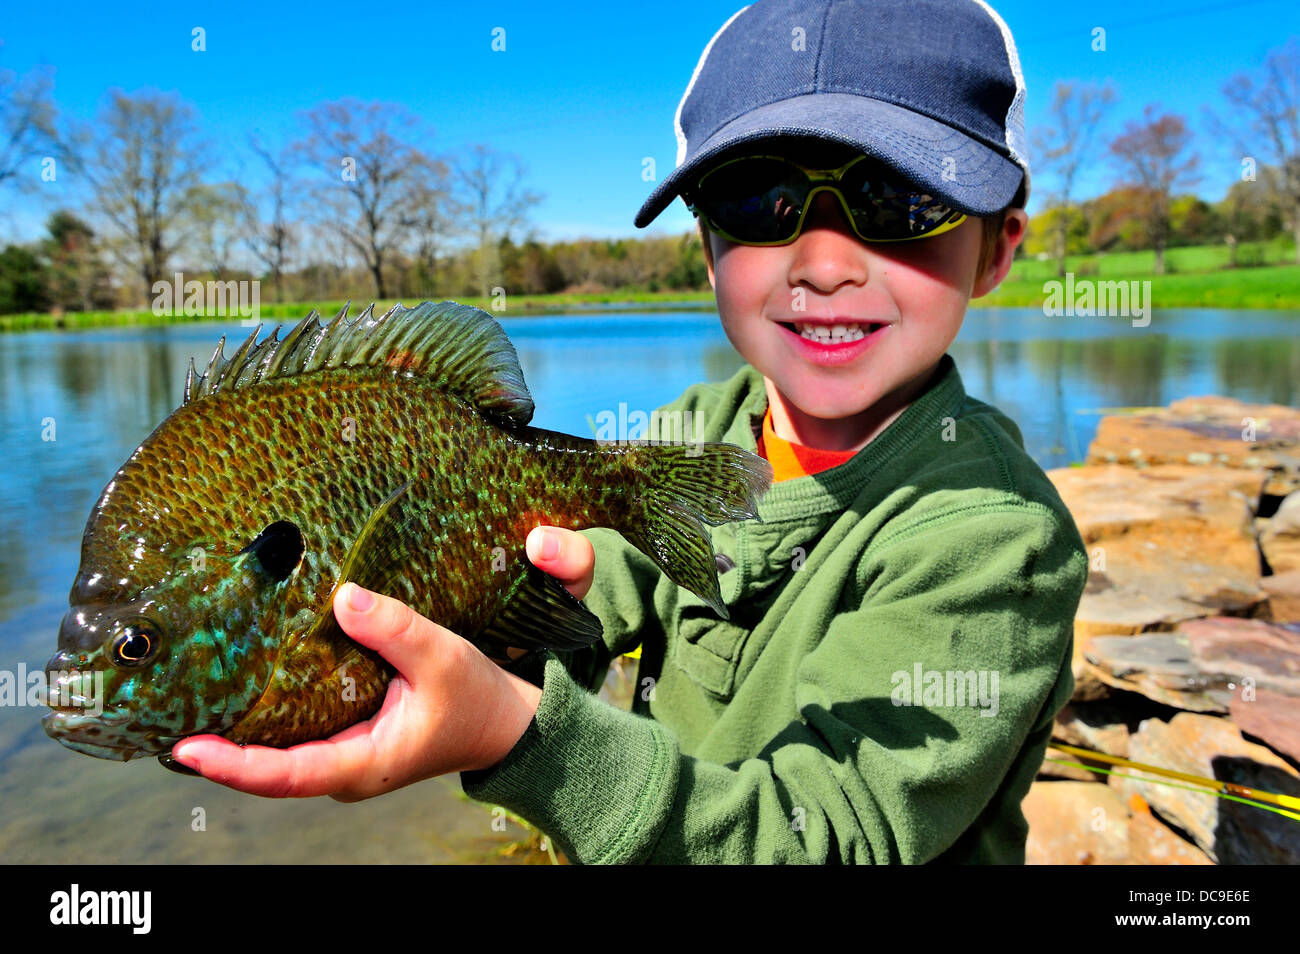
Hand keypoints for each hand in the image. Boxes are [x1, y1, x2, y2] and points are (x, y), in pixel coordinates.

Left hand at [170, 526, 594, 799]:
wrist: (506, 722)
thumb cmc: (477, 698)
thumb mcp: (443, 658)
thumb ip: (394, 629)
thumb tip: (342, 596)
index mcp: (363, 764)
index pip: (283, 776)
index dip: (232, 765)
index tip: (187, 749)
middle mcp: (345, 769)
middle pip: (266, 770)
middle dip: (217, 749)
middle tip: (166, 714)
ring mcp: (345, 756)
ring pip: (278, 754)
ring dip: (237, 733)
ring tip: (192, 697)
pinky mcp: (349, 736)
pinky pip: (296, 735)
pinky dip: (266, 717)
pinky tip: (244, 685)